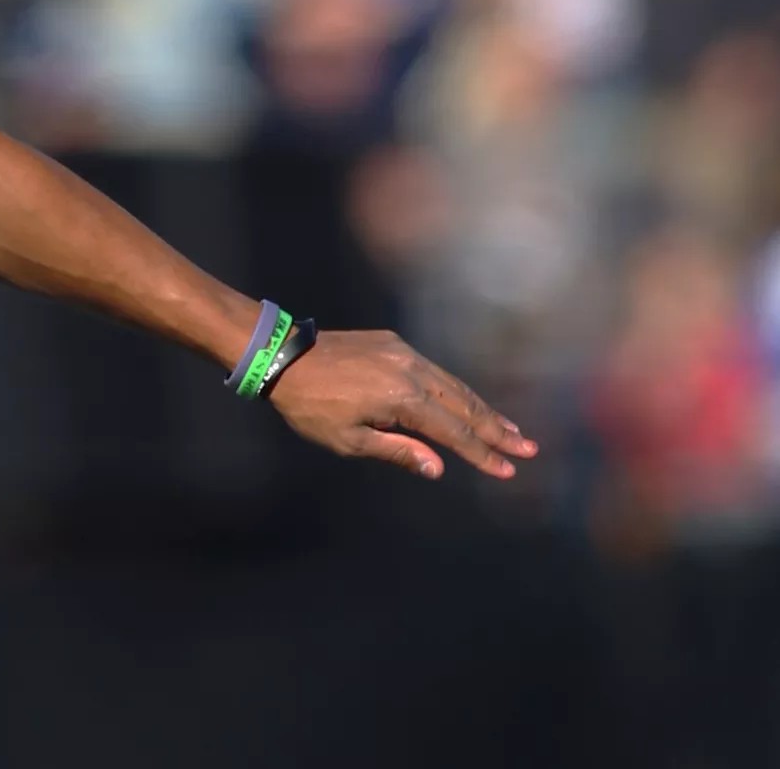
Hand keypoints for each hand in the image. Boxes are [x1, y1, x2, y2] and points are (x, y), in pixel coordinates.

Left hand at [266, 329, 537, 479]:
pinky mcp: (393, 342)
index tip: (509, 469)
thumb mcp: (348, 439)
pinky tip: (468, 401)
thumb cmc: (310, 406)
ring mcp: (404, 352)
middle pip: (463, 405)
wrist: (282, 355)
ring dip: (482, 408)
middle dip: (497, 429)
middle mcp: (411, 370)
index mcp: (402, 398)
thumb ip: (397, 450)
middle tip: (529, 448)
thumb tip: (438, 468)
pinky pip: (434, 370)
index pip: (453, 432)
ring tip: (510, 429)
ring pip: (452, 384)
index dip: (482, 453)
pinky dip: (456, 388)